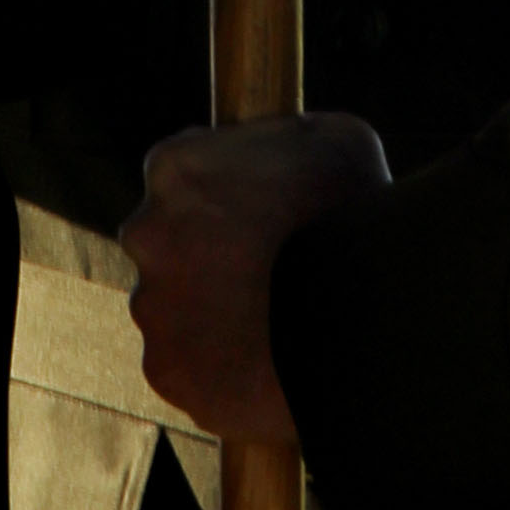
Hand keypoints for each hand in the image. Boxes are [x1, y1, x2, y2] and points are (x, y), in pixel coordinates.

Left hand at [124, 114, 391, 445]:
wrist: (363, 315)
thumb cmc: (357, 215)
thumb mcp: (333, 142)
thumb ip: (285, 140)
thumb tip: (286, 150)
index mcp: (176, 168)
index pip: (180, 175)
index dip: (222, 196)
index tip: (257, 216)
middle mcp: (146, 232)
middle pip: (166, 242)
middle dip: (207, 256)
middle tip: (266, 275)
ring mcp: (153, 306)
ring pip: (174, 309)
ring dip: (211, 314)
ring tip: (276, 326)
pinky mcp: (167, 370)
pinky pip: (187, 367)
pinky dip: (218, 369)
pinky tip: (267, 365)